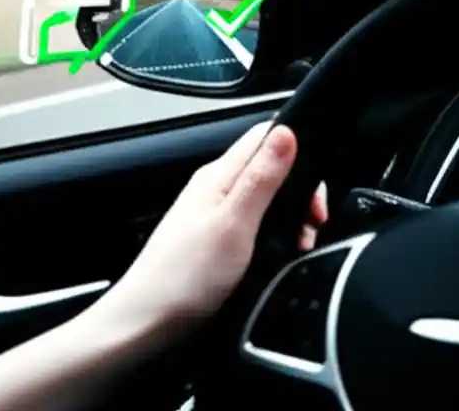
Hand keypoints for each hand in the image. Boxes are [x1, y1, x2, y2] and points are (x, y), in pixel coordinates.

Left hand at [91, 122, 326, 336]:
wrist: (146, 325)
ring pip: (268, 199)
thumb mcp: (233, 223)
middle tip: (310, 223)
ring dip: (290, 217)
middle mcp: (216, 190)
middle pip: (272, 168)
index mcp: (218, 176)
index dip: (298, 151)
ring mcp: (216, 215)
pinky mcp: (218, 241)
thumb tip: (286, 132)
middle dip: (300, 192)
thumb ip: (262, 178)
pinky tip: (277, 256)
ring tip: (296, 243)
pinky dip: (275, 236)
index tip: (312, 189)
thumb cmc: (182, 279)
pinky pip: (257, 224)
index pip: (265, 135)